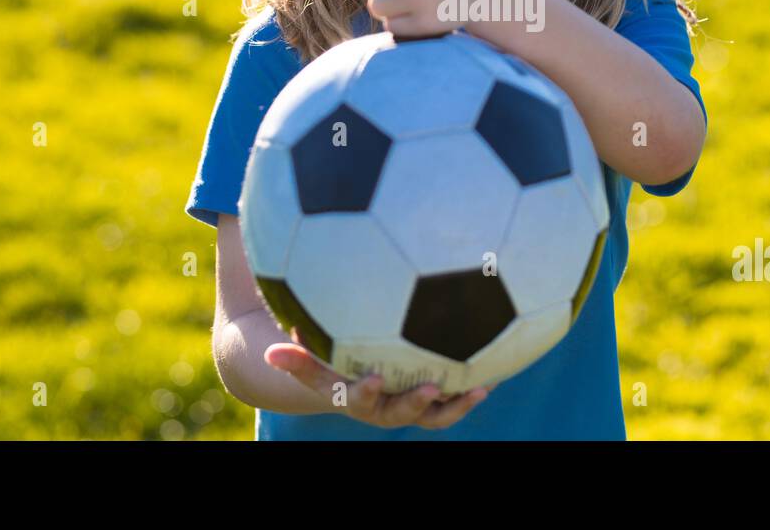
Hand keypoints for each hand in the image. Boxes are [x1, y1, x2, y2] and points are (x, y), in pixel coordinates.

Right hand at [265, 327, 497, 429]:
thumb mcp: (315, 360)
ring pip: (435, 417)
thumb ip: (297, 358)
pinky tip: (498, 368)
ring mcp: (411, 407)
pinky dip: (474, 387)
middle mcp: (385, 409)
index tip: (375, 379)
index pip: (357, 399)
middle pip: (401, 414)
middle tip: (435, 386)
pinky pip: (455, 400)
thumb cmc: (333, 363)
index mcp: (356, 398)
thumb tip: (271, 352)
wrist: (358, 381)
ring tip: (480, 388)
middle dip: (417, 403)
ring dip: (458, 405)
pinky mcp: (434, 402)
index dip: (367, 392)